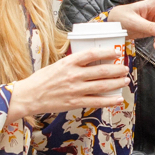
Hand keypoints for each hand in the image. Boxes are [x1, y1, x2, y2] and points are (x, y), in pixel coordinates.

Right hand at [8, 46, 128, 121]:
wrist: (29, 96)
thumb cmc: (42, 80)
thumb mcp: (57, 65)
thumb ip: (73, 63)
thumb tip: (90, 60)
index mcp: (68, 63)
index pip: (92, 54)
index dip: (107, 53)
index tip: (117, 52)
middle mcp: (73, 75)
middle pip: (101, 71)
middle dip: (117, 70)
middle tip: (125, 69)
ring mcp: (75, 89)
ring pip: (102, 86)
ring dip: (117, 83)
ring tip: (125, 81)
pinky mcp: (75, 102)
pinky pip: (96, 101)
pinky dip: (109, 100)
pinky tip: (118, 98)